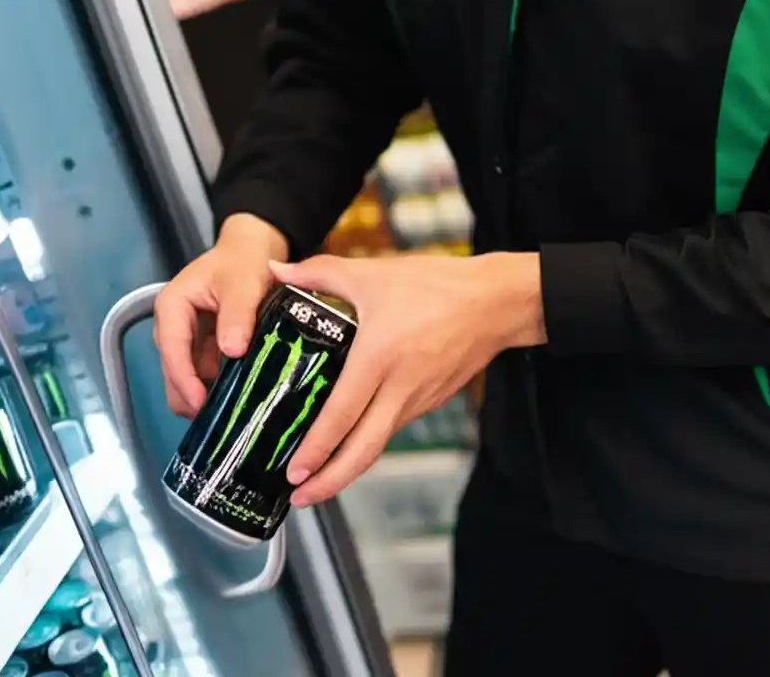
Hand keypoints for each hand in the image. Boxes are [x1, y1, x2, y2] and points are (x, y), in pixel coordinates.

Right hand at [154, 214, 289, 416]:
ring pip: (185, 380)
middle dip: (192, 396)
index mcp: (172, 307)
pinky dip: (215, 390)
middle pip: (172, 372)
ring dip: (204, 396)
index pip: (172, 350)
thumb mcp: (244, 283)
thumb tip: (232, 351)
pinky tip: (236, 399)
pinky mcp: (199, 351)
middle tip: (222, 418)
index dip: (184, 380)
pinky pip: (202, 377)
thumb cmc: (243, 263)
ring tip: (232, 412)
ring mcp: (184, 342)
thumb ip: (238, 314)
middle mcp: (171, 327)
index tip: (201, 405)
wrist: (250, 254)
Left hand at [274, 252, 545, 505]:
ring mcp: (418, 399)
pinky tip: (349, 445)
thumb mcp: (372, 272)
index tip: (294, 470)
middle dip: (331, 481)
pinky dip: (368, 444)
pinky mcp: (430, 401)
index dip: (317, 448)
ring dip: (348, 468)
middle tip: (300, 497)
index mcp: (378, 357)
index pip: (342, 414)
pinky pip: (392, 428)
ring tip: (317, 481)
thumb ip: (319, 272)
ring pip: (379, 444)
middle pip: (364, 450)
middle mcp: (399, 388)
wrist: (495, 301)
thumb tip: (274, 272)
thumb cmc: (435, 285)